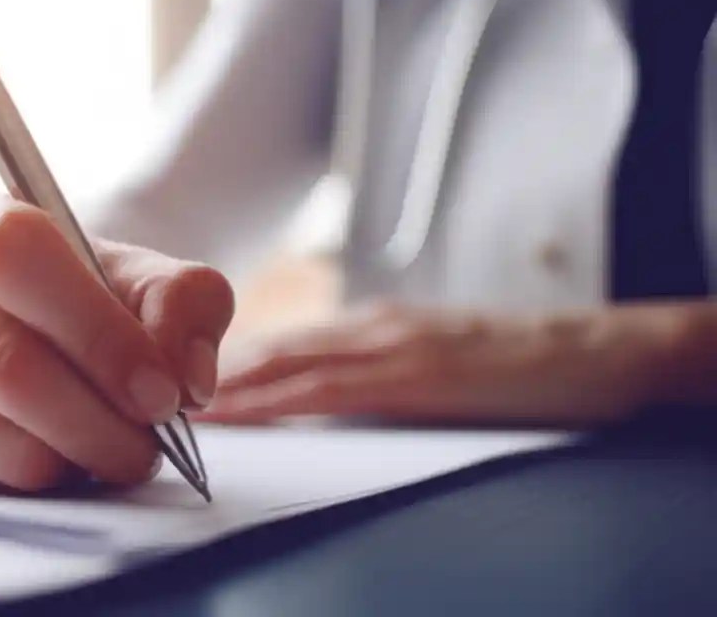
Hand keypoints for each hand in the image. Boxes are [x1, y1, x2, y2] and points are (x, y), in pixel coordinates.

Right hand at [0, 189, 233, 491]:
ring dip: (77, 457)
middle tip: (149, 442)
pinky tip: (60, 457)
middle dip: (98, 418)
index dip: (93, 328)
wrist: (46, 349)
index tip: (158, 389)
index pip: (11, 254)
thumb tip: (181, 375)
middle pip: (3, 360)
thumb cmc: (92, 302)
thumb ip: (184, 304)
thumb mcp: (152, 281)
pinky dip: (37, 485)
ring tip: (116, 450)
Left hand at [199, 303, 688, 425]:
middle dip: (201, 363)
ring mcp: (392, 345)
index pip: (278, 340)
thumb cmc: (511, 362)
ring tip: (166, 398)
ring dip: (224, 382)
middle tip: (140, 381)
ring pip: (287, 361)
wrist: (594, 351)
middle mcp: (368, 327)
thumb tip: (307, 397)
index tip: (162, 370)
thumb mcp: (427, 360)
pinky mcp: (419, 373)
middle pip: (268, 344)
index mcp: (368, 324)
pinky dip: (277, 398)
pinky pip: (331, 387)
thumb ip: (368, 372)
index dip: (216, 355)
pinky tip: (241, 409)